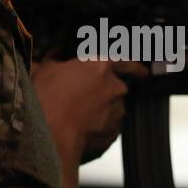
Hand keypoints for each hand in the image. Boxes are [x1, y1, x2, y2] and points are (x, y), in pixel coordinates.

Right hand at [32, 55, 147, 186]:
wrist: (51, 135)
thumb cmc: (47, 101)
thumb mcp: (46, 70)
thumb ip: (56, 57)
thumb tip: (57, 52)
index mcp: (101, 67)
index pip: (127, 64)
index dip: (135, 68)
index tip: (142, 72)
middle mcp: (115, 88)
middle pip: (116, 89)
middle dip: (104, 94)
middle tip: (83, 99)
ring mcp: (117, 113)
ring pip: (113, 110)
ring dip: (100, 112)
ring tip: (76, 117)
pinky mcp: (113, 134)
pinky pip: (108, 128)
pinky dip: (97, 129)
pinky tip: (79, 129)